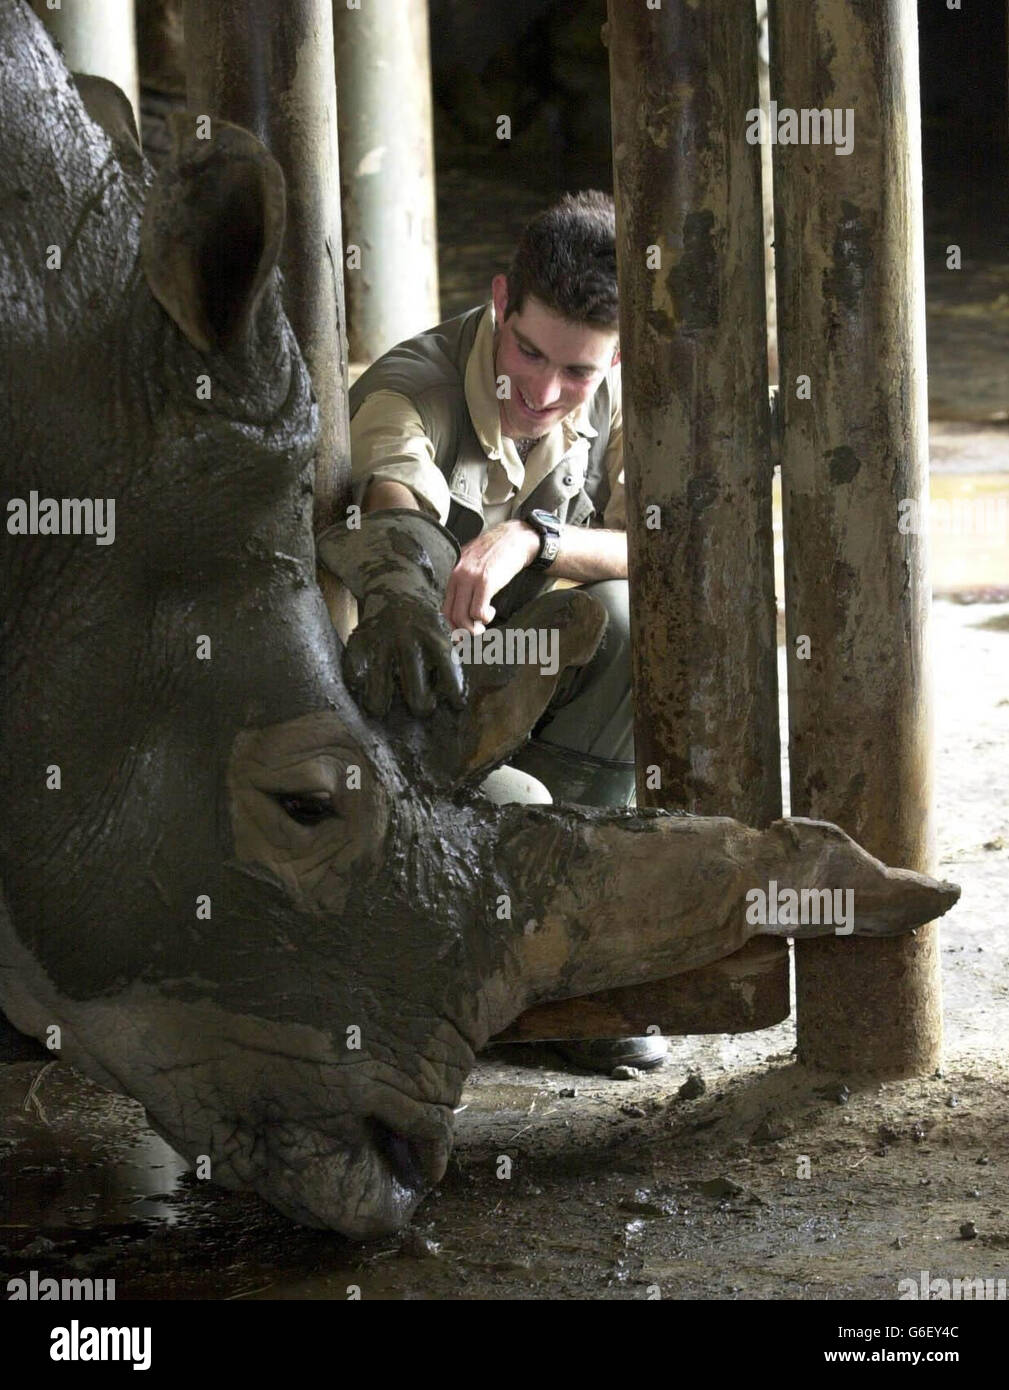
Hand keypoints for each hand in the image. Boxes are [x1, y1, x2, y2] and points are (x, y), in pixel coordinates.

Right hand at [343, 593, 464, 717]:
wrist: (395, 587)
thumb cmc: (422, 621)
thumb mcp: (442, 632)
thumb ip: (448, 660)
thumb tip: (456, 700)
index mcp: (435, 639)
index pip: (449, 678)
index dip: (454, 697)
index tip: (456, 706)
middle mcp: (408, 642)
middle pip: (416, 697)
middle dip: (420, 708)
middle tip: (420, 708)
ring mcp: (381, 644)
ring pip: (379, 694)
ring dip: (381, 707)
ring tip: (382, 709)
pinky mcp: (359, 643)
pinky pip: (355, 678)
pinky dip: (358, 688)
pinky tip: (364, 688)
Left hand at [442, 521, 538, 633]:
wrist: (515, 538)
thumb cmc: (496, 552)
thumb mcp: (472, 562)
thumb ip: (463, 579)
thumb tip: (461, 605)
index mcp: (452, 573)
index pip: (444, 607)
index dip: (452, 625)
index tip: (461, 634)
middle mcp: (457, 576)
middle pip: (451, 615)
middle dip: (462, 631)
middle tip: (473, 634)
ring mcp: (470, 579)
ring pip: (462, 617)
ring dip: (474, 628)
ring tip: (483, 624)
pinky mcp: (485, 582)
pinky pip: (478, 611)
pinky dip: (485, 618)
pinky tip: (492, 611)